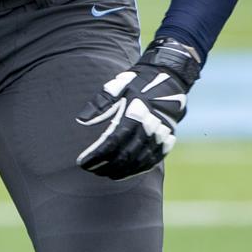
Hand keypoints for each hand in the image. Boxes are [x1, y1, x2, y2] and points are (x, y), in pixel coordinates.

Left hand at [74, 38, 202, 179]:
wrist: (169, 78)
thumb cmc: (138, 82)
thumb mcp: (118, 85)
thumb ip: (101, 103)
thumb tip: (82, 120)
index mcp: (136, 112)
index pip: (113, 142)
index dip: (97, 156)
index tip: (83, 162)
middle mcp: (150, 126)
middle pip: (125, 155)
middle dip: (106, 166)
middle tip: (91, 169)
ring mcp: (161, 135)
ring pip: (139, 161)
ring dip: (120, 171)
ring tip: (104, 173)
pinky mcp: (168, 140)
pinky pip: (152, 160)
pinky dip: (137, 170)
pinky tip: (124, 173)